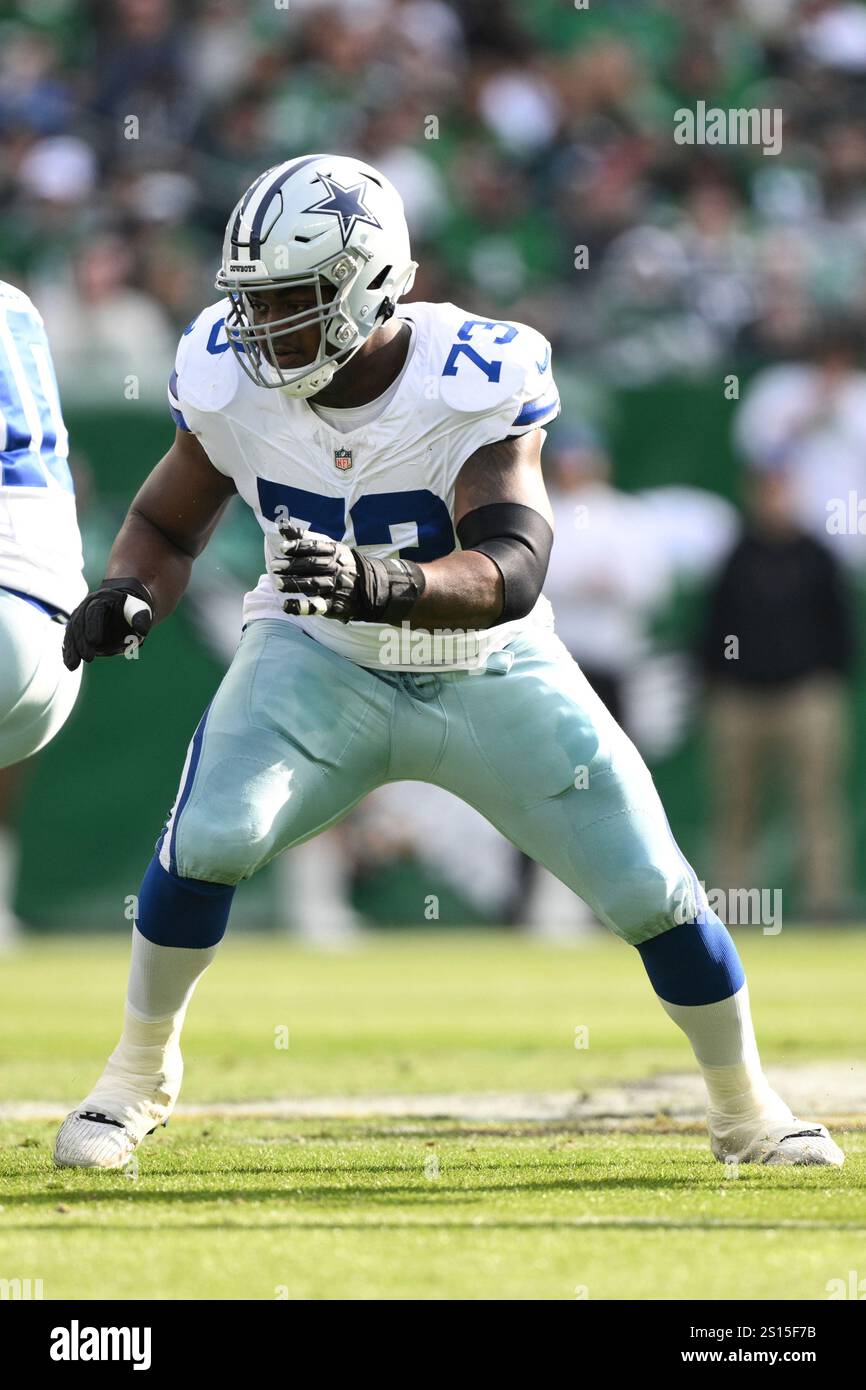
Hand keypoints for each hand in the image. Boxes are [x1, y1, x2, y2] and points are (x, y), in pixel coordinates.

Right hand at [63, 577, 153, 669]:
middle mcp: (86, 606)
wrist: (121, 609)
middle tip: (88, 657)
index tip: (94, 641)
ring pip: (72, 633)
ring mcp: (79, 618)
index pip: (94, 611)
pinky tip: (70, 664)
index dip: (93, 625)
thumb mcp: (139, 611)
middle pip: (80, 623)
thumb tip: (142, 631)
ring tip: (73, 665)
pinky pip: (70, 640)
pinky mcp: (76, 630)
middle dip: (82, 641)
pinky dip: (69, 652)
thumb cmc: (131, 610)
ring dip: (72, 649)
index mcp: (102, 599)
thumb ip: (140, 618)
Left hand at [270, 521, 424, 623]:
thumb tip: (281, 524)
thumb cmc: (340, 563)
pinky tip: (287, 606)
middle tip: (274, 566)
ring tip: (278, 584)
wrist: (370, 586)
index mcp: (335, 551)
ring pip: (314, 585)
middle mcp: (336, 568)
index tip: (283, 547)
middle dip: (292, 566)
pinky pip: (318, 606)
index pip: (315, 547)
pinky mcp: (335, 605)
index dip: (299, 546)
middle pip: (312, 566)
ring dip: (295, 584)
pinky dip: (303, 607)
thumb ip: (304, 537)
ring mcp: (336, 587)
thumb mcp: (328, 546)